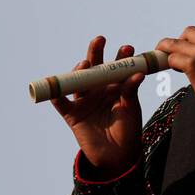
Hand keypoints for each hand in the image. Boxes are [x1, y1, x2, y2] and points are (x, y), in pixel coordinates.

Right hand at [50, 36, 144, 177]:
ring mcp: (84, 100)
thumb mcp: (131, 108)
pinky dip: (57, 95)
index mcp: (115, 85)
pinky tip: (56, 87)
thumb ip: (130, 91)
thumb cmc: (128, 128)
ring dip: (79, 71)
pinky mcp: (72, 114)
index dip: (121, 56)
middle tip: (100, 40)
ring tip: (85, 63)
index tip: (128, 48)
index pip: (117, 66)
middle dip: (96, 52)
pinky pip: (62, 103)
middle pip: (94, 67)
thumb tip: (138, 74)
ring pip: (78, 81)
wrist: (118, 155)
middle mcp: (98, 89)